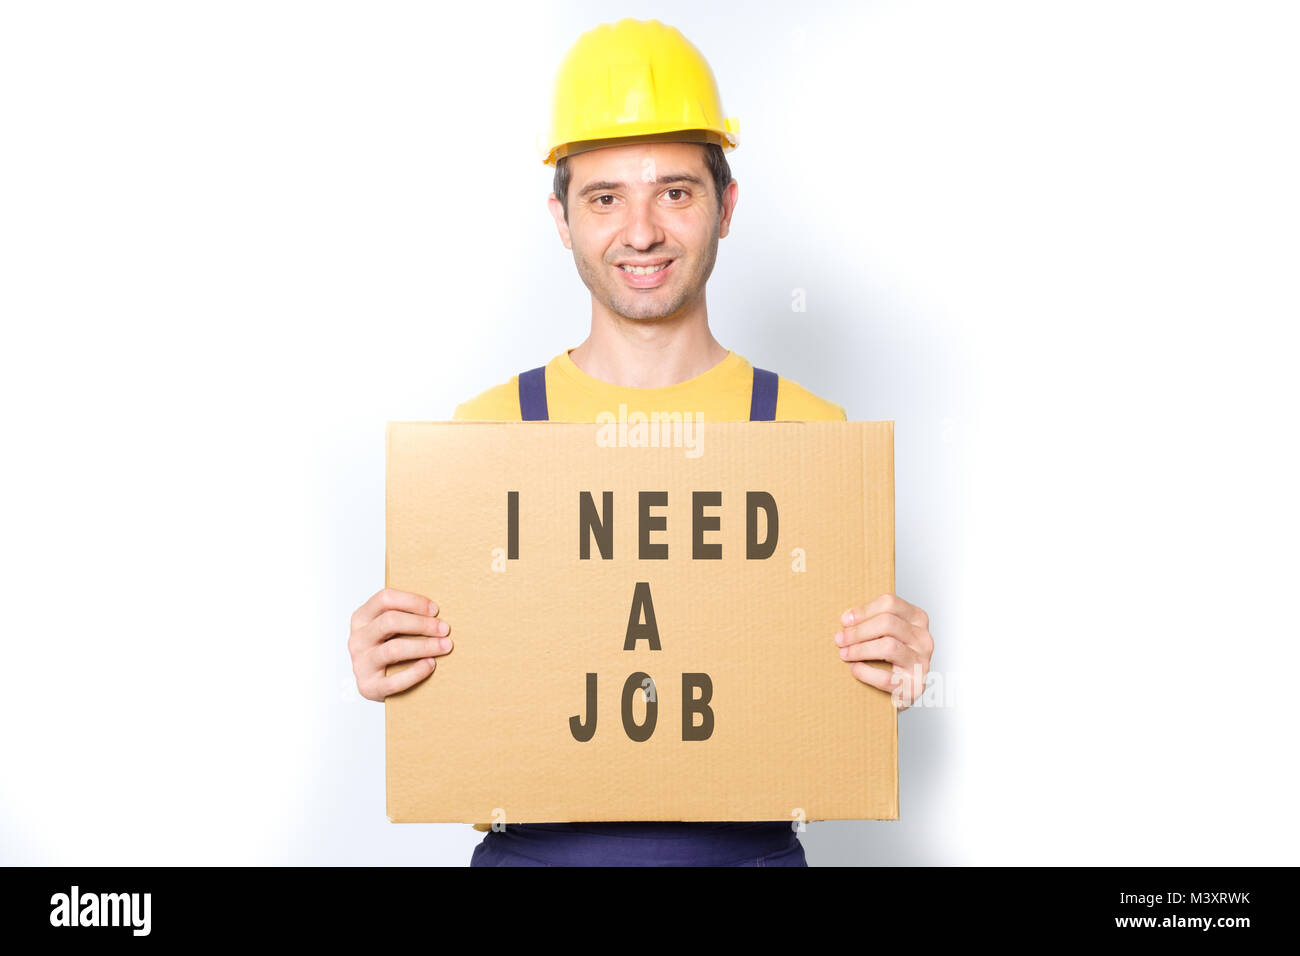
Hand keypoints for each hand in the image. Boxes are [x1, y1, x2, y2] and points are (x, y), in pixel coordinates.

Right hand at [348, 588, 452, 701]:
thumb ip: (404, 616)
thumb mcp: (389, 629)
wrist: (376, 684)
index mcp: (361, 618)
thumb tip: (437, 611)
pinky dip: (416, 672)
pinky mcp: (368, 687)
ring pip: (394, 649)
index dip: (412, 601)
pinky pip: (394, 681)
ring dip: (425, 646)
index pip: (384, 599)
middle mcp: (357, 639)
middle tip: (444, 629)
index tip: (434, 610)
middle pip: (390, 622)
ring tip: (445, 646)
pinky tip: (431, 665)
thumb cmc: (389, 649)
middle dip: (422, 624)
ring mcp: (360, 664)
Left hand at [834, 593, 932, 709]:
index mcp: (917, 619)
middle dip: (858, 631)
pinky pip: (886, 677)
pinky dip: (865, 672)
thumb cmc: (892, 657)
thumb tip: (847, 620)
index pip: (890, 604)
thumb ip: (873, 622)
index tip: (845, 620)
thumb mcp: (888, 633)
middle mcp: (923, 638)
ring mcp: (921, 662)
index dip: (864, 610)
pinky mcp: (915, 686)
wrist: (904, 689)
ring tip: (845, 653)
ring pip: (888, 647)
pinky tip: (855, 669)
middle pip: (887, 623)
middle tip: (840, 639)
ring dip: (860, 649)